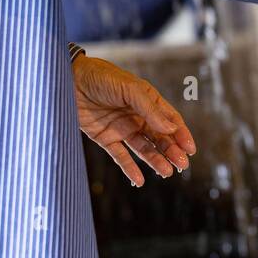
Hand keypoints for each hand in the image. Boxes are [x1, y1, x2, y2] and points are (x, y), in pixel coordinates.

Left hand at [72, 54, 196, 186]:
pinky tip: (140, 180)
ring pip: (144, 148)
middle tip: (181, 165)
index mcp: (148, 100)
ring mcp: (122, 128)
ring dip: (156, 161)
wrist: (67, 79)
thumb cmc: (101, 77)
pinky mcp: (105, 138)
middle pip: (160, 137)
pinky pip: (120, 156)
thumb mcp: (129, 89)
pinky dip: (130, 168)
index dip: (181, 134)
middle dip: (172, 151)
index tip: (190, 149)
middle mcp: (137, 115)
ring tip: (167, 173)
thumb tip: (171, 129)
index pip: (170, 120)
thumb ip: (150, 109)